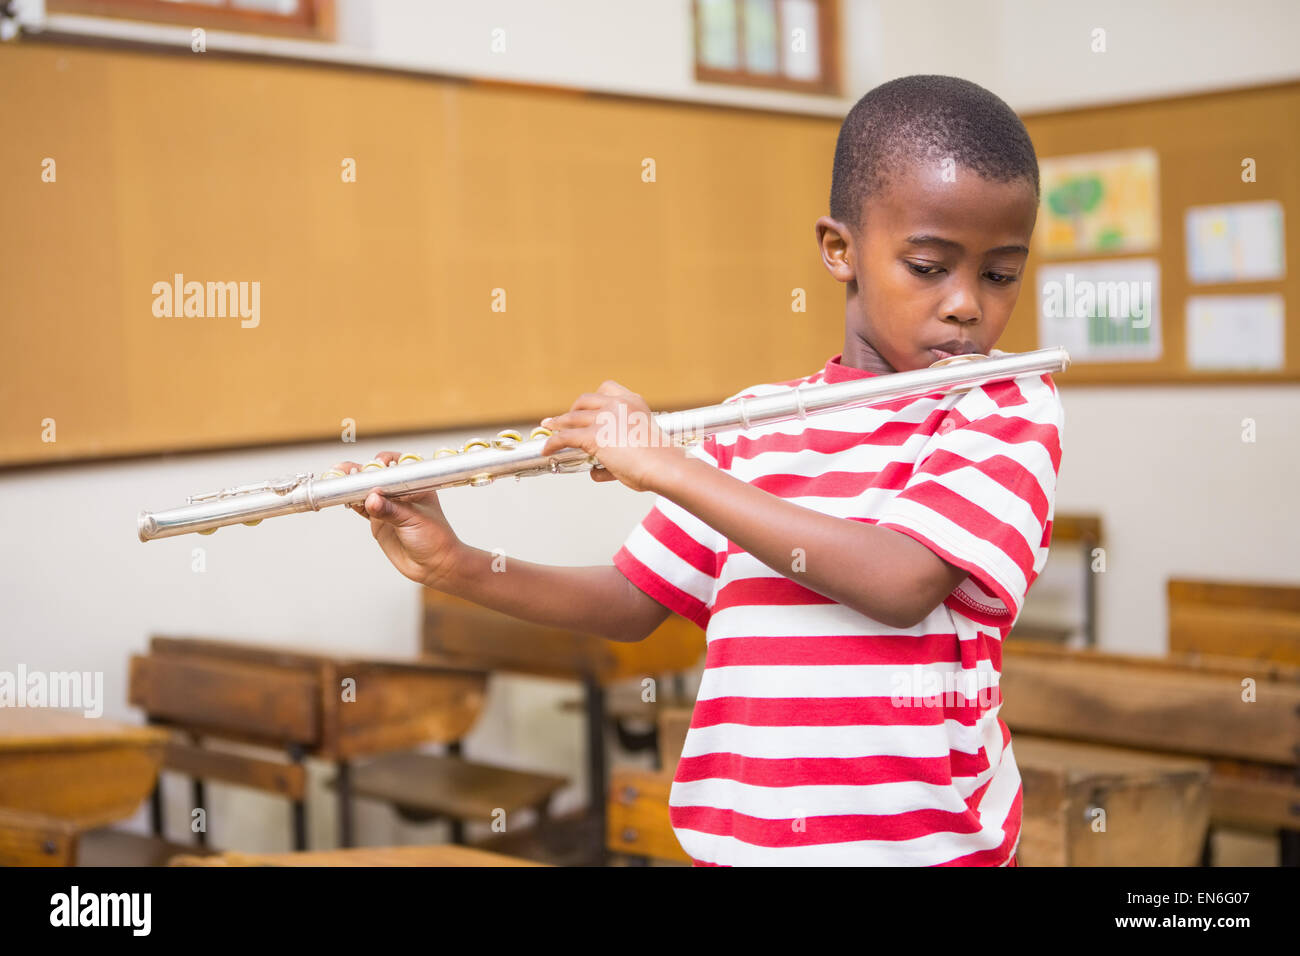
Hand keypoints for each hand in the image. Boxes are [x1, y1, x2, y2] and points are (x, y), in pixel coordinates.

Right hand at [328, 451, 462, 588]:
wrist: (434, 566)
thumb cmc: (435, 539)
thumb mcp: (414, 521)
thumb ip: (391, 510)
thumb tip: (371, 499)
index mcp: (416, 485)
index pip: (397, 466)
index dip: (382, 463)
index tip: (372, 467)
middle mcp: (401, 492)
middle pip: (377, 476)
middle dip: (362, 472)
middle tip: (348, 472)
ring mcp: (388, 506)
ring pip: (366, 491)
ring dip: (352, 486)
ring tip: (337, 481)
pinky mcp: (378, 520)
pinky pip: (361, 507)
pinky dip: (351, 502)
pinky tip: (343, 499)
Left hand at [538, 380, 688, 492]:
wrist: (664, 465)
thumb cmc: (659, 461)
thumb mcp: (641, 447)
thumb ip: (619, 454)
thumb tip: (598, 471)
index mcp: (633, 402)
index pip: (608, 389)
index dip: (593, 398)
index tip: (586, 406)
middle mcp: (618, 405)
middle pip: (585, 400)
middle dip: (573, 410)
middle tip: (565, 419)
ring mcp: (604, 418)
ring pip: (572, 418)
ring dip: (558, 423)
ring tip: (548, 428)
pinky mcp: (594, 436)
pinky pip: (566, 437)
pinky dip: (554, 443)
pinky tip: (547, 449)